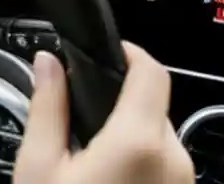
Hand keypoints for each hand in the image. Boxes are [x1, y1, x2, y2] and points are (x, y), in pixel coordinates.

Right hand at [14, 44, 193, 183]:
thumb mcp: (39, 168)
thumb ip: (47, 108)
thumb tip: (47, 63)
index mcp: (138, 142)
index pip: (151, 71)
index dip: (129, 53)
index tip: (105, 53)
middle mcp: (174, 160)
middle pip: (152, 106)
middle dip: (119, 107)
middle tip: (80, 128)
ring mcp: (184, 182)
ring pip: (158, 138)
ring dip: (129, 139)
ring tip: (91, 164)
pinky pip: (164, 166)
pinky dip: (140, 165)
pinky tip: (109, 183)